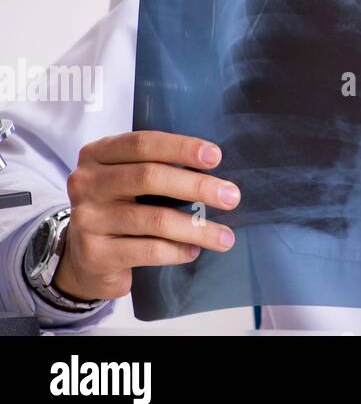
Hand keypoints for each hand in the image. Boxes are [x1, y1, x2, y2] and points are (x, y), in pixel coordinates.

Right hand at [53, 132, 238, 302]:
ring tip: (225, 237)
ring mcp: (87, 219)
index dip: (181, 147)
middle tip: (232, 196)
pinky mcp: (94, 254)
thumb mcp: (129, 178)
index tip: (216, 157)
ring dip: (197, 228)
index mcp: (98, 154)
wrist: (85, 259)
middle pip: (149, 177)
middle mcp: (86, 183)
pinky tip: (194, 251)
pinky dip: (178, 251)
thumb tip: (216, 168)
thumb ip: (158, 165)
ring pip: (154, 219)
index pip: (143, 143)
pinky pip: (148, 250)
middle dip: (197, 186)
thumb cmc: (122, 207)